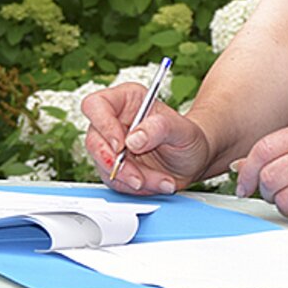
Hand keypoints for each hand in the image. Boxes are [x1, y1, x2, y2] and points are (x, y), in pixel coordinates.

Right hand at [81, 81, 210, 193]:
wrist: (194, 160)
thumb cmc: (188, 137)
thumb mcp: (182, 130)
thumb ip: (160, 128)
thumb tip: (133, 139)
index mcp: (126, 100)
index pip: (96, 105)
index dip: (102, 124)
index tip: (120, 145)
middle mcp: (114, 122)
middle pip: (94, 140)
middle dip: (116, 163)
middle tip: (138, 175)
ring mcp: (111, 147)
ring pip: (103, 166)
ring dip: (132, 178)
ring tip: (161, 180)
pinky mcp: (115, 168)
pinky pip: (115, 181)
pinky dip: (136, 187)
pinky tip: (157, 182)